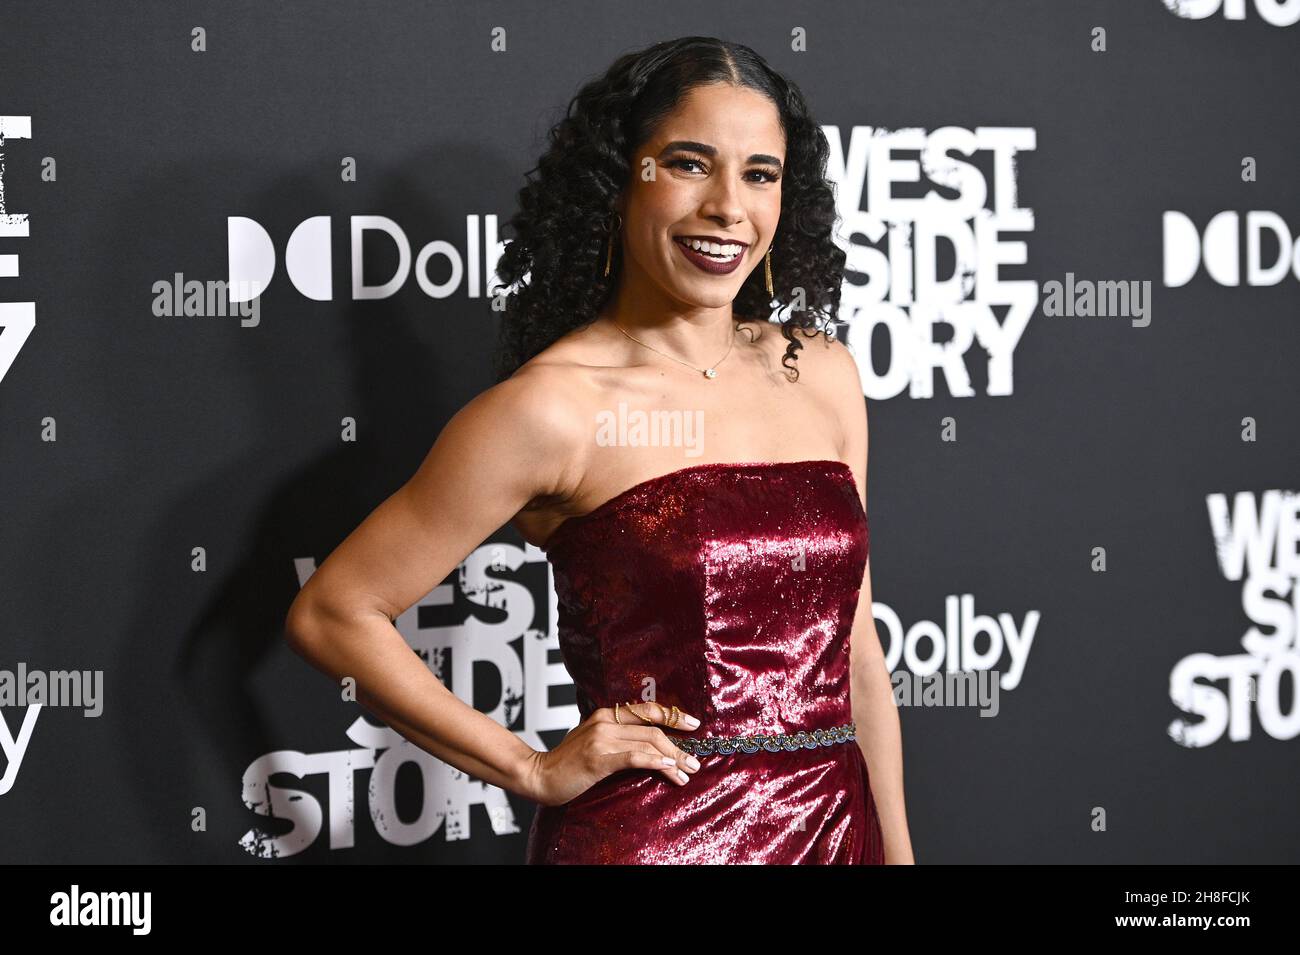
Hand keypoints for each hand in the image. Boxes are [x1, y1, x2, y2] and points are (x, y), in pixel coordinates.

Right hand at [522, 701, 702, 806]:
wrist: (539, 775)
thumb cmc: (568, 762)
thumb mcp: (593, 740)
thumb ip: (616, 736)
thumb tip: (649, 743)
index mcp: (605, 714)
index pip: (647, 710)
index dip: (674, 716)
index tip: (693, 724)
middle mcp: (605, 722)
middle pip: (653, 730)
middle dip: (679, 746)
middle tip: (695, 761)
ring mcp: (601, 740)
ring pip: (648, 744)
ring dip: (673, 759)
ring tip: (687, 772)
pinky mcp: (598, 759)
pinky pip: (634, 758)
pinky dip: (655, 762)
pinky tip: (668, 769)